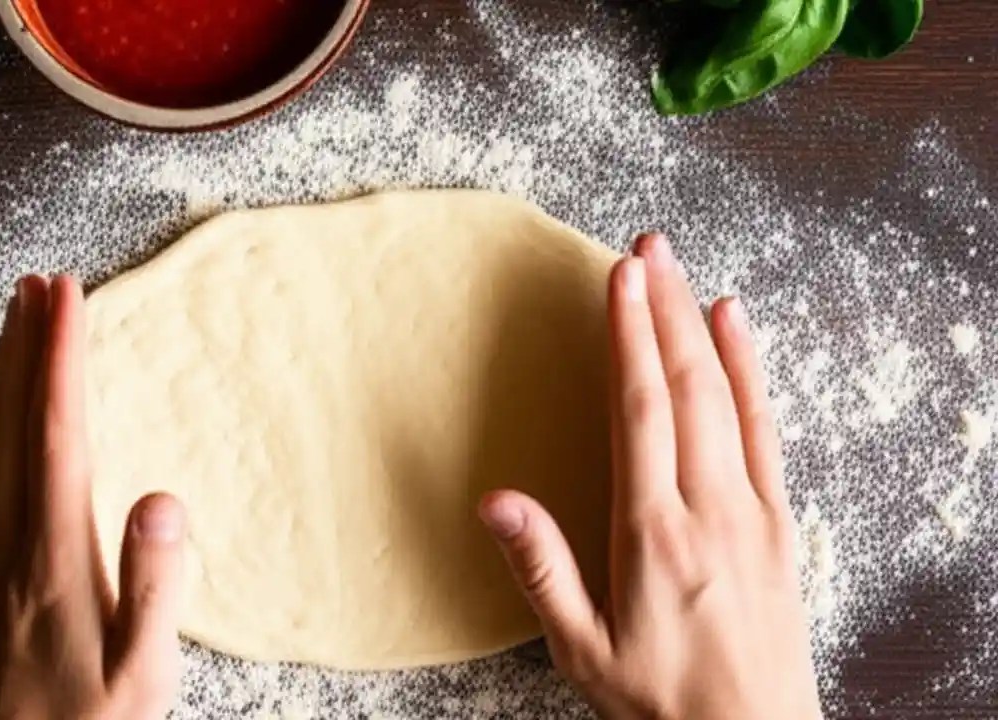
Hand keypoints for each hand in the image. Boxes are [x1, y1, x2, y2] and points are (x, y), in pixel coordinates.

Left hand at [0, 274, 185, 719]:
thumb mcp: (145, 673)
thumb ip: (155, 588)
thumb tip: (163, 499)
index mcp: (53, 560)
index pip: (56, 438)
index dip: (61, 361)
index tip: (68, 297)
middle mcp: (8, 547)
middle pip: (12, 426)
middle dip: (26, 347)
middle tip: (40, 283)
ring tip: (9, 316)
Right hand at [479, 234, 820, 718]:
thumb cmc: (659, 701)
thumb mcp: (581, 649)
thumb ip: (542, 569)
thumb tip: (496, 501)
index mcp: (653, 533)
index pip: (641, 411)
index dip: (629, 337)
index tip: (618, 278)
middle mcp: (710, 509)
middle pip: (687, 386)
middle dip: (663, 309)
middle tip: (647, 247)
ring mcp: (754, 511)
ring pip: (729, 397)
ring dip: (704, 326)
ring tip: (684, 269)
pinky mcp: (782, 523)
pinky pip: (766, 430)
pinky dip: (753, 372)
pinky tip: (740, 331)